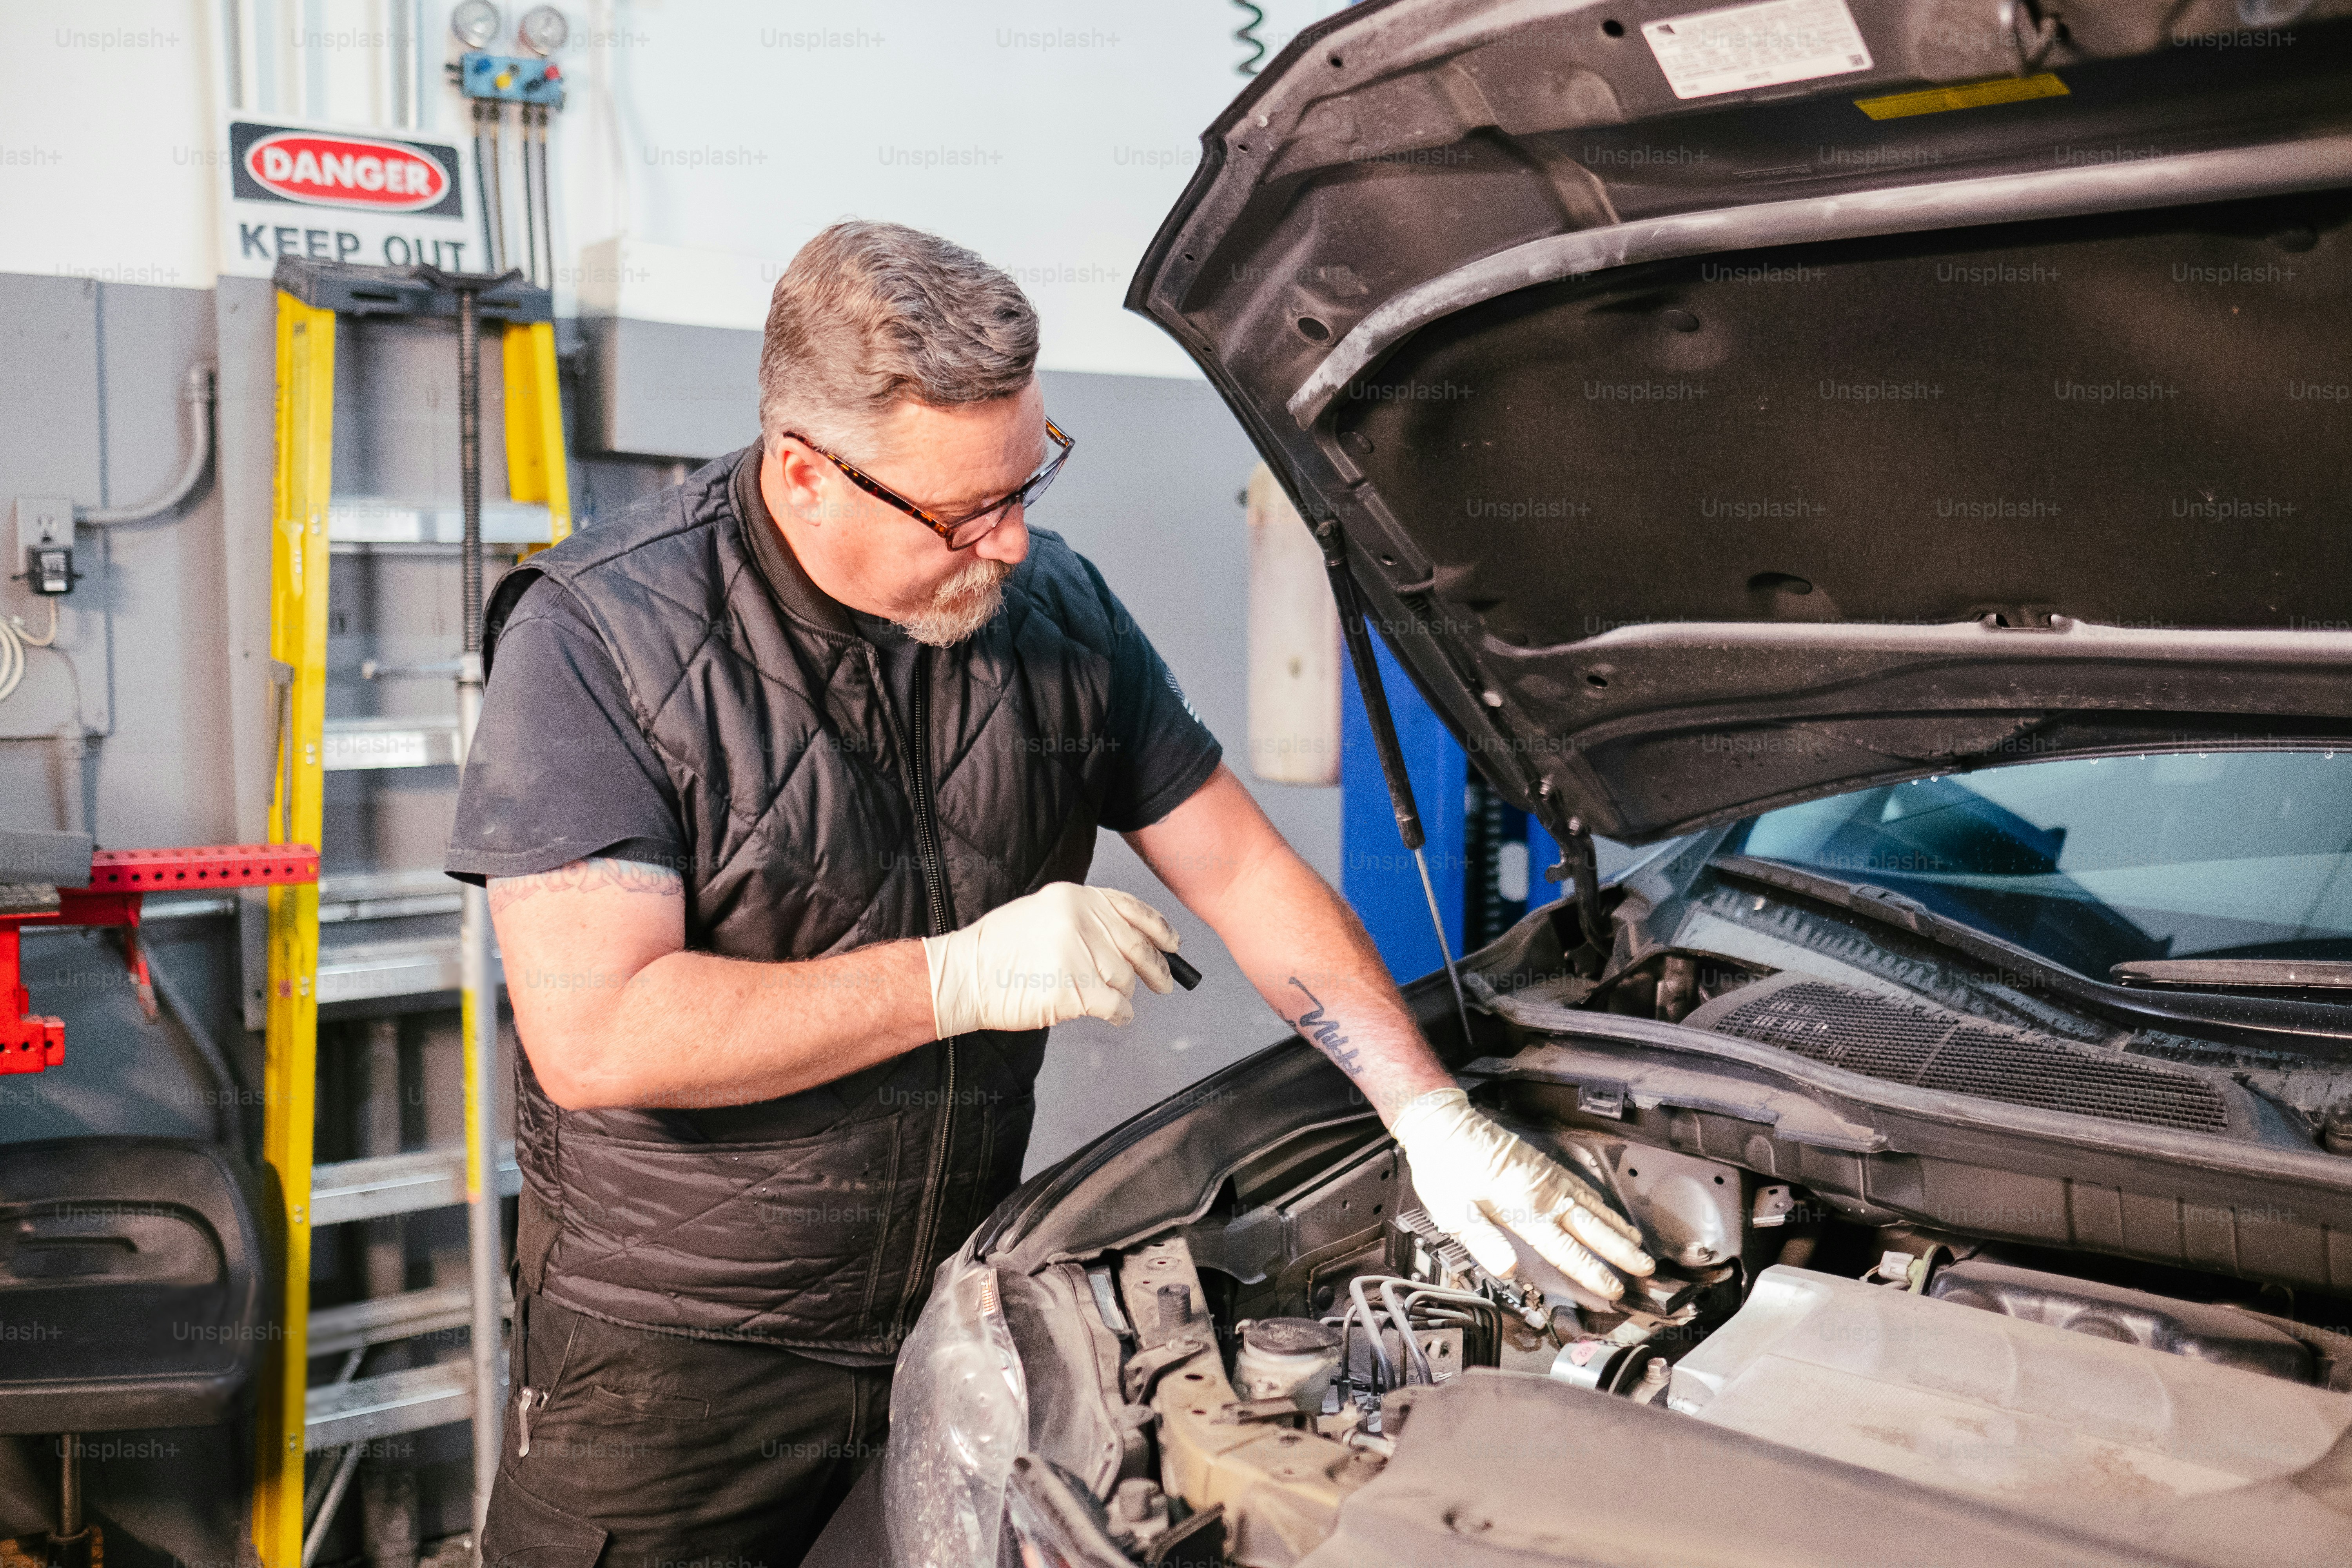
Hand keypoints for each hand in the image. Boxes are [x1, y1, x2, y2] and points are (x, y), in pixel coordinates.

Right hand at [922, 882, 1180, 1036]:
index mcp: (1073, 897)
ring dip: (1124, 994)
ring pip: (1126, 979)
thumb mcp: (1042, 913)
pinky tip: (1115, 1016)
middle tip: (1164, 983)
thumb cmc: (997, 951)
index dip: (1159, 929)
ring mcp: (1077, 954)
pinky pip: (1116, 1005)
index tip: (1173, 944)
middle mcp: (1079, 920)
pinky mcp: (1074, 989)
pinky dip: (1121, 1015)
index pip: (1131, 909)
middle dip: (1157, 969)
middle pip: (1137, 947)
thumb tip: (1123, 941)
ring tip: (1107, 998)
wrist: (963, 975)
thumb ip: (1083, 920)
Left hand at [1390, 1088, 1654, 1301]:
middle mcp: (1543, 1194)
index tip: (1615, 1289)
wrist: (1445, 1125)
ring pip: (1593, 1207)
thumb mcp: (1453, 1212)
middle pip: (1592, 1228)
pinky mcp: (1544, 1166)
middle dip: (1621, 1251)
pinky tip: (1610, 1212)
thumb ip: (1484, 1242)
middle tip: (1647, 1269)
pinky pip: (1582, 1187)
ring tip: (1639, 1245)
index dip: (1593, 1272)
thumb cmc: (1446, 1170)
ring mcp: (1547, 1178)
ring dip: (1617, 1228)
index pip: (1566, 1250)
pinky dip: (1602, 1203)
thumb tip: (1509, 1270)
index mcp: (1523, 1210)